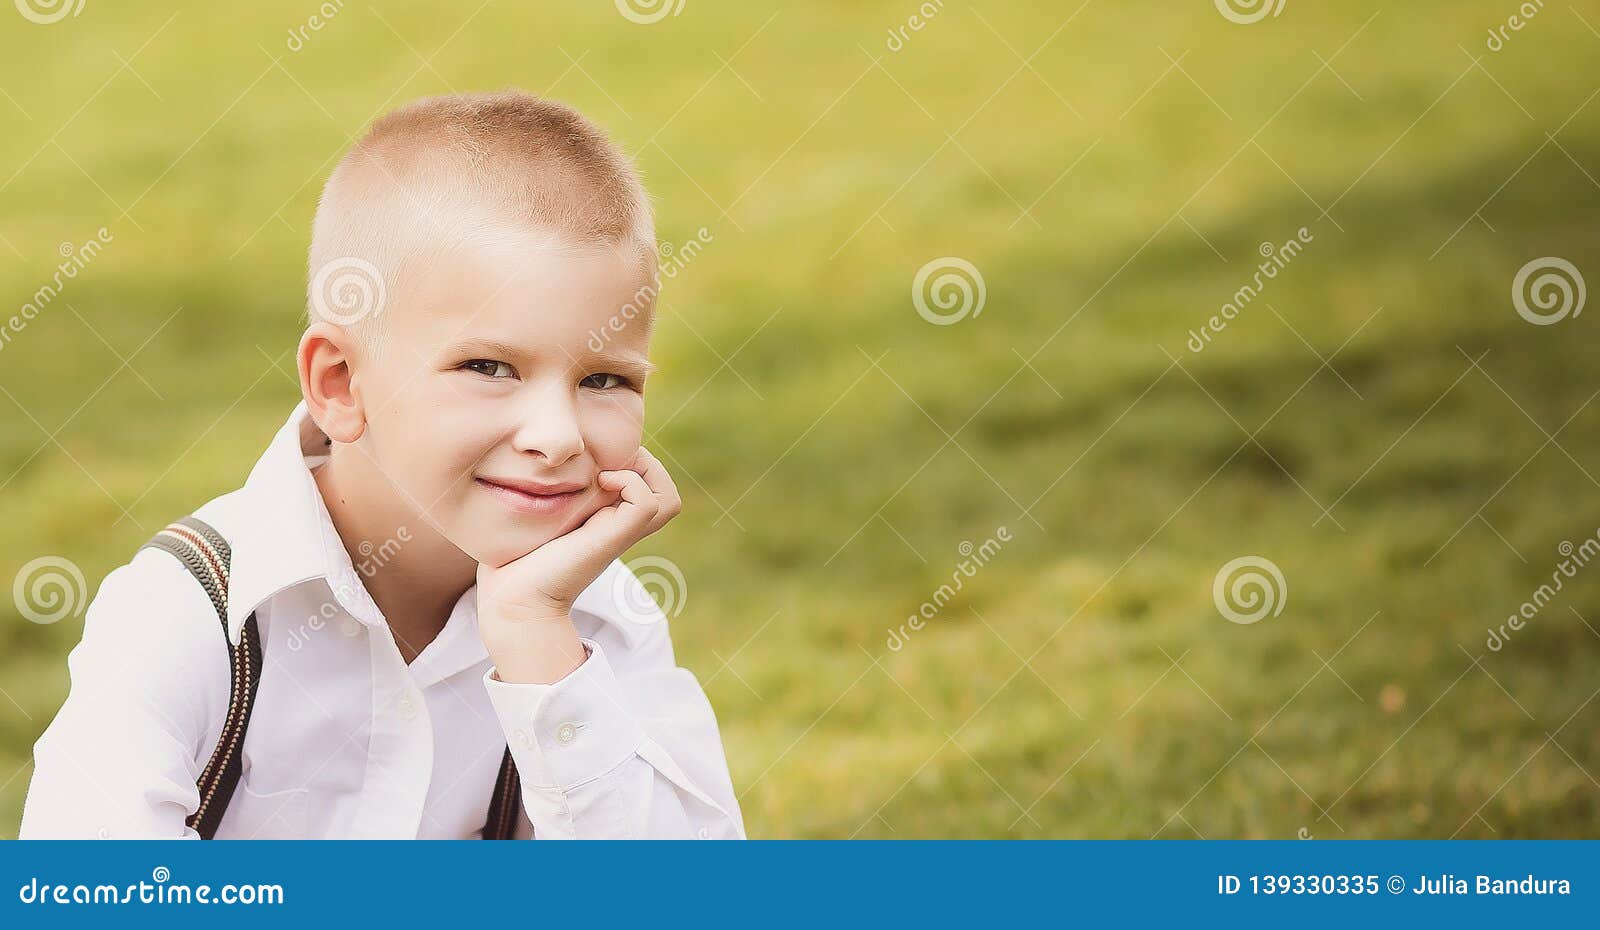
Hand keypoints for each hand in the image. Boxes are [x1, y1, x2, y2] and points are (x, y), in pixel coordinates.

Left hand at [476, 447, 680, 682]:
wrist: (514, 597)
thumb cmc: (515, 559)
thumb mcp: (537, 516)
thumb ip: (548, 496)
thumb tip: (539, 468)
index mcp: (608, 523)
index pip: (649, 487)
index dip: (634, 463)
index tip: (598, 457)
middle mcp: (621, 529)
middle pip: (666, 494)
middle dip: (645, 464)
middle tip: (606, 461)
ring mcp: (621, 534)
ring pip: (668, 499)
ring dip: (644, 471)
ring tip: (608, 470)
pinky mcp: (615, 538)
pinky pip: (648, 502)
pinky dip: (630, 481)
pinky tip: (600, 481)